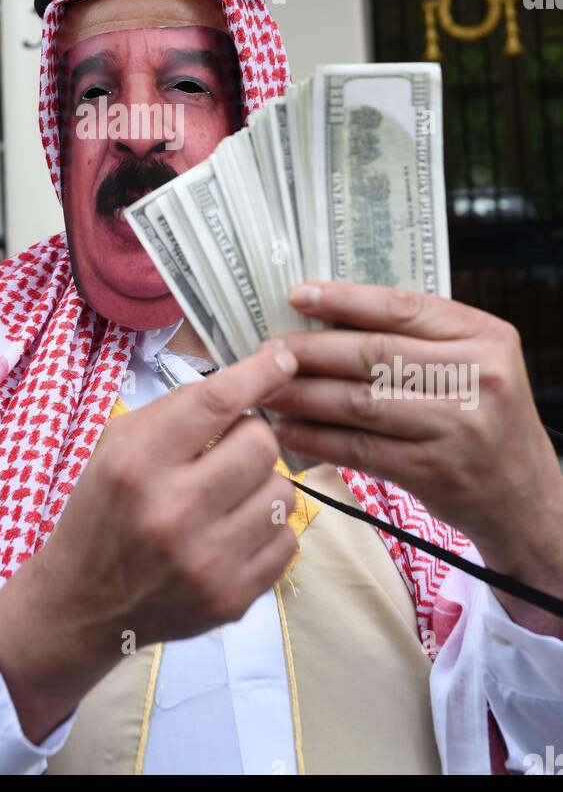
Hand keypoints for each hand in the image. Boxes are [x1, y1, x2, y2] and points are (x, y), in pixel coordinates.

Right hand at [0, 341, 298, 743]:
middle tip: (229, 449)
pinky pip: (288, 541)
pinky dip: (268, 529)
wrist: (82, 602)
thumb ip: (178, 411)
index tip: (282, 361)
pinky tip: (235, 530)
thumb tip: (251, 380)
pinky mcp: (231, 598)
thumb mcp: (117, 445)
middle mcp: (172, 511)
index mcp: (137, 462)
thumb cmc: (103, 510)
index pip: (216, 401)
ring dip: (263, 484)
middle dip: (252, 437)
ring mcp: (206, 561)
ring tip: (230, 494)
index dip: (258, 374)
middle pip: (261, 445)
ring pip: (283, 492)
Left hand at [272, 281, 562, 635]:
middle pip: (373, 355)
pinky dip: (318, 438)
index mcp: (484, 336)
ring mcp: (456, 427)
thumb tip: (329, 316)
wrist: (525, 496)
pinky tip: (289, 430)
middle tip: (268, 351)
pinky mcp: (434, 470)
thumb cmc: (485, 416)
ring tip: (266, 389)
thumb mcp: (475, 362)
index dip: (343, 300)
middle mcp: (476, 377)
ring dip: (304, 395)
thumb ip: (420, 338)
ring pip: (361, 403)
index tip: (296, 296)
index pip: (402, 308)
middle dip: (311, 352)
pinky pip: (361, 449)